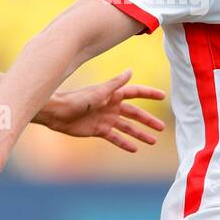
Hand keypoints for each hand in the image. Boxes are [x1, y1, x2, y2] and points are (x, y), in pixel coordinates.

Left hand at [38, 69, 165, 151]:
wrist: (57, 113)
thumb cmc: (76, 99)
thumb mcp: (99, 92)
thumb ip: (115, 84)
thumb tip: (130, 70)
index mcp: (113, 94)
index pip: (135, 93)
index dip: (149, 94)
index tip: (163, 96)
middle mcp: (112, 106)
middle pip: (135, 113)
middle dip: (148, 120)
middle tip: (162, 128)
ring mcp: (106, 119)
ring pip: (127, 127)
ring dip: (140, 134)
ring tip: (152, 141)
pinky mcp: (99, 130)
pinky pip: (115, 138)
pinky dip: (124, 143)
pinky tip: (134, 149)